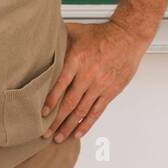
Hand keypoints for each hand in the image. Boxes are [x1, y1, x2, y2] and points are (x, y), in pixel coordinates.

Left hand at [40, 20, 147, 142]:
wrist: (127, 37)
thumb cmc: (101, 34)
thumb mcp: (76, 31)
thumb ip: (57, 37)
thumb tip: (39, 37)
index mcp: (77, 60)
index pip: (60, 84)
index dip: (50, 101)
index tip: (41, 113)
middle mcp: (88, 75)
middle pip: (69, 102)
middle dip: (55, 120)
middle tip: (45, 132)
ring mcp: (100, 85)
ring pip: (81, 111)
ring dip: (68, 126)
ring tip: (58, 137)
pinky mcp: (110, 92)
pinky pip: (96, 111)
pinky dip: (86, 124)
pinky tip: (77, 132)